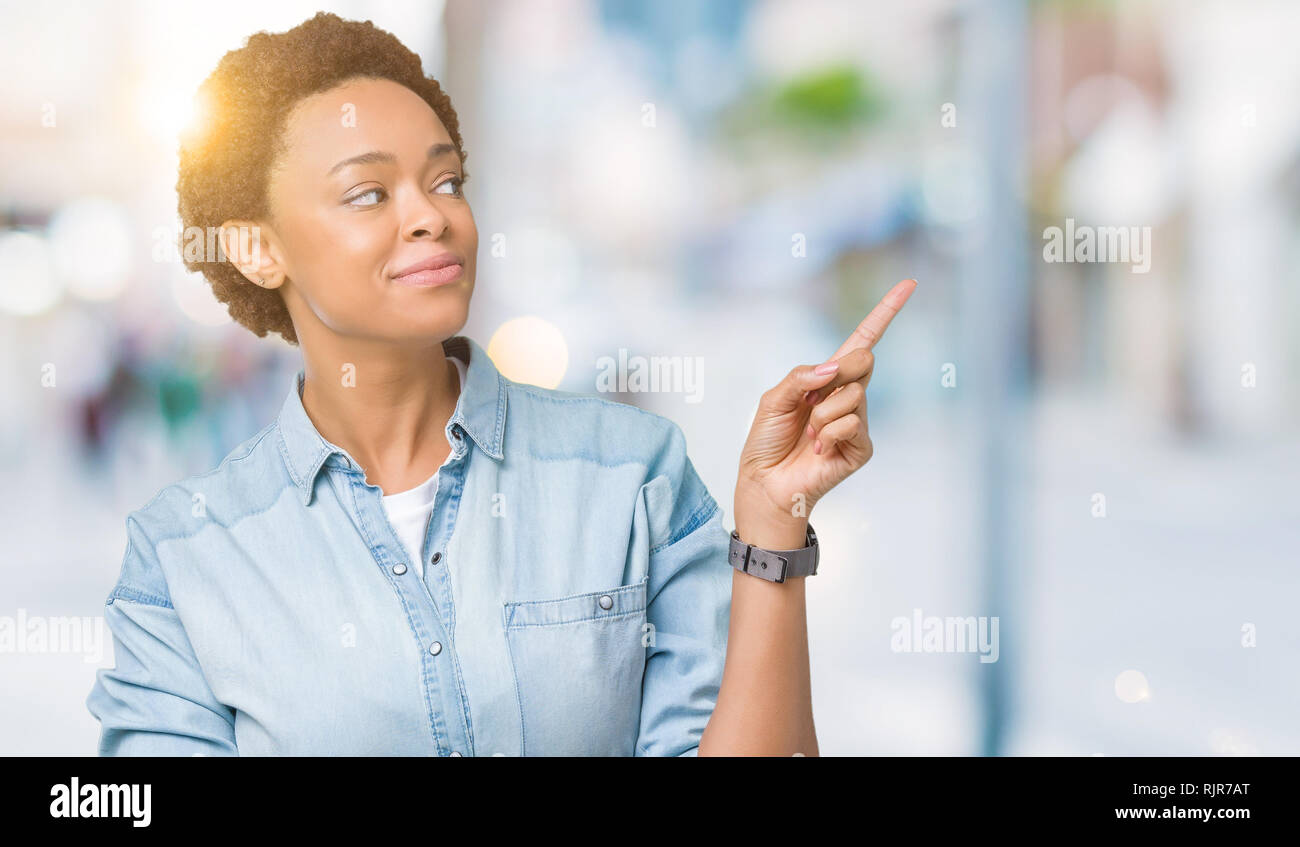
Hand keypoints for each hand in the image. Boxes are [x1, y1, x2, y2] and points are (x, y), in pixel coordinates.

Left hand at [734, 279, 916, 541]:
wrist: (765, 482)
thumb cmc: (767, 440)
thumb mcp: (775, 398)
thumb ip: (802, 377)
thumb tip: (834, 368)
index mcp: (828, 378)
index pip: (863, 340)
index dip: (886, 312)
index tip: (909, 284)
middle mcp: (848, 396)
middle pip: (864, 358)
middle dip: (838, 371)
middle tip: (814, 398)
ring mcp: (858, 421)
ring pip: (854, 394)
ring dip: (823, 414)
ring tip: (809, 435)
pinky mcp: (861, 447)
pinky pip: (852, 423)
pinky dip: (828, 434)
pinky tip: (818, 450)